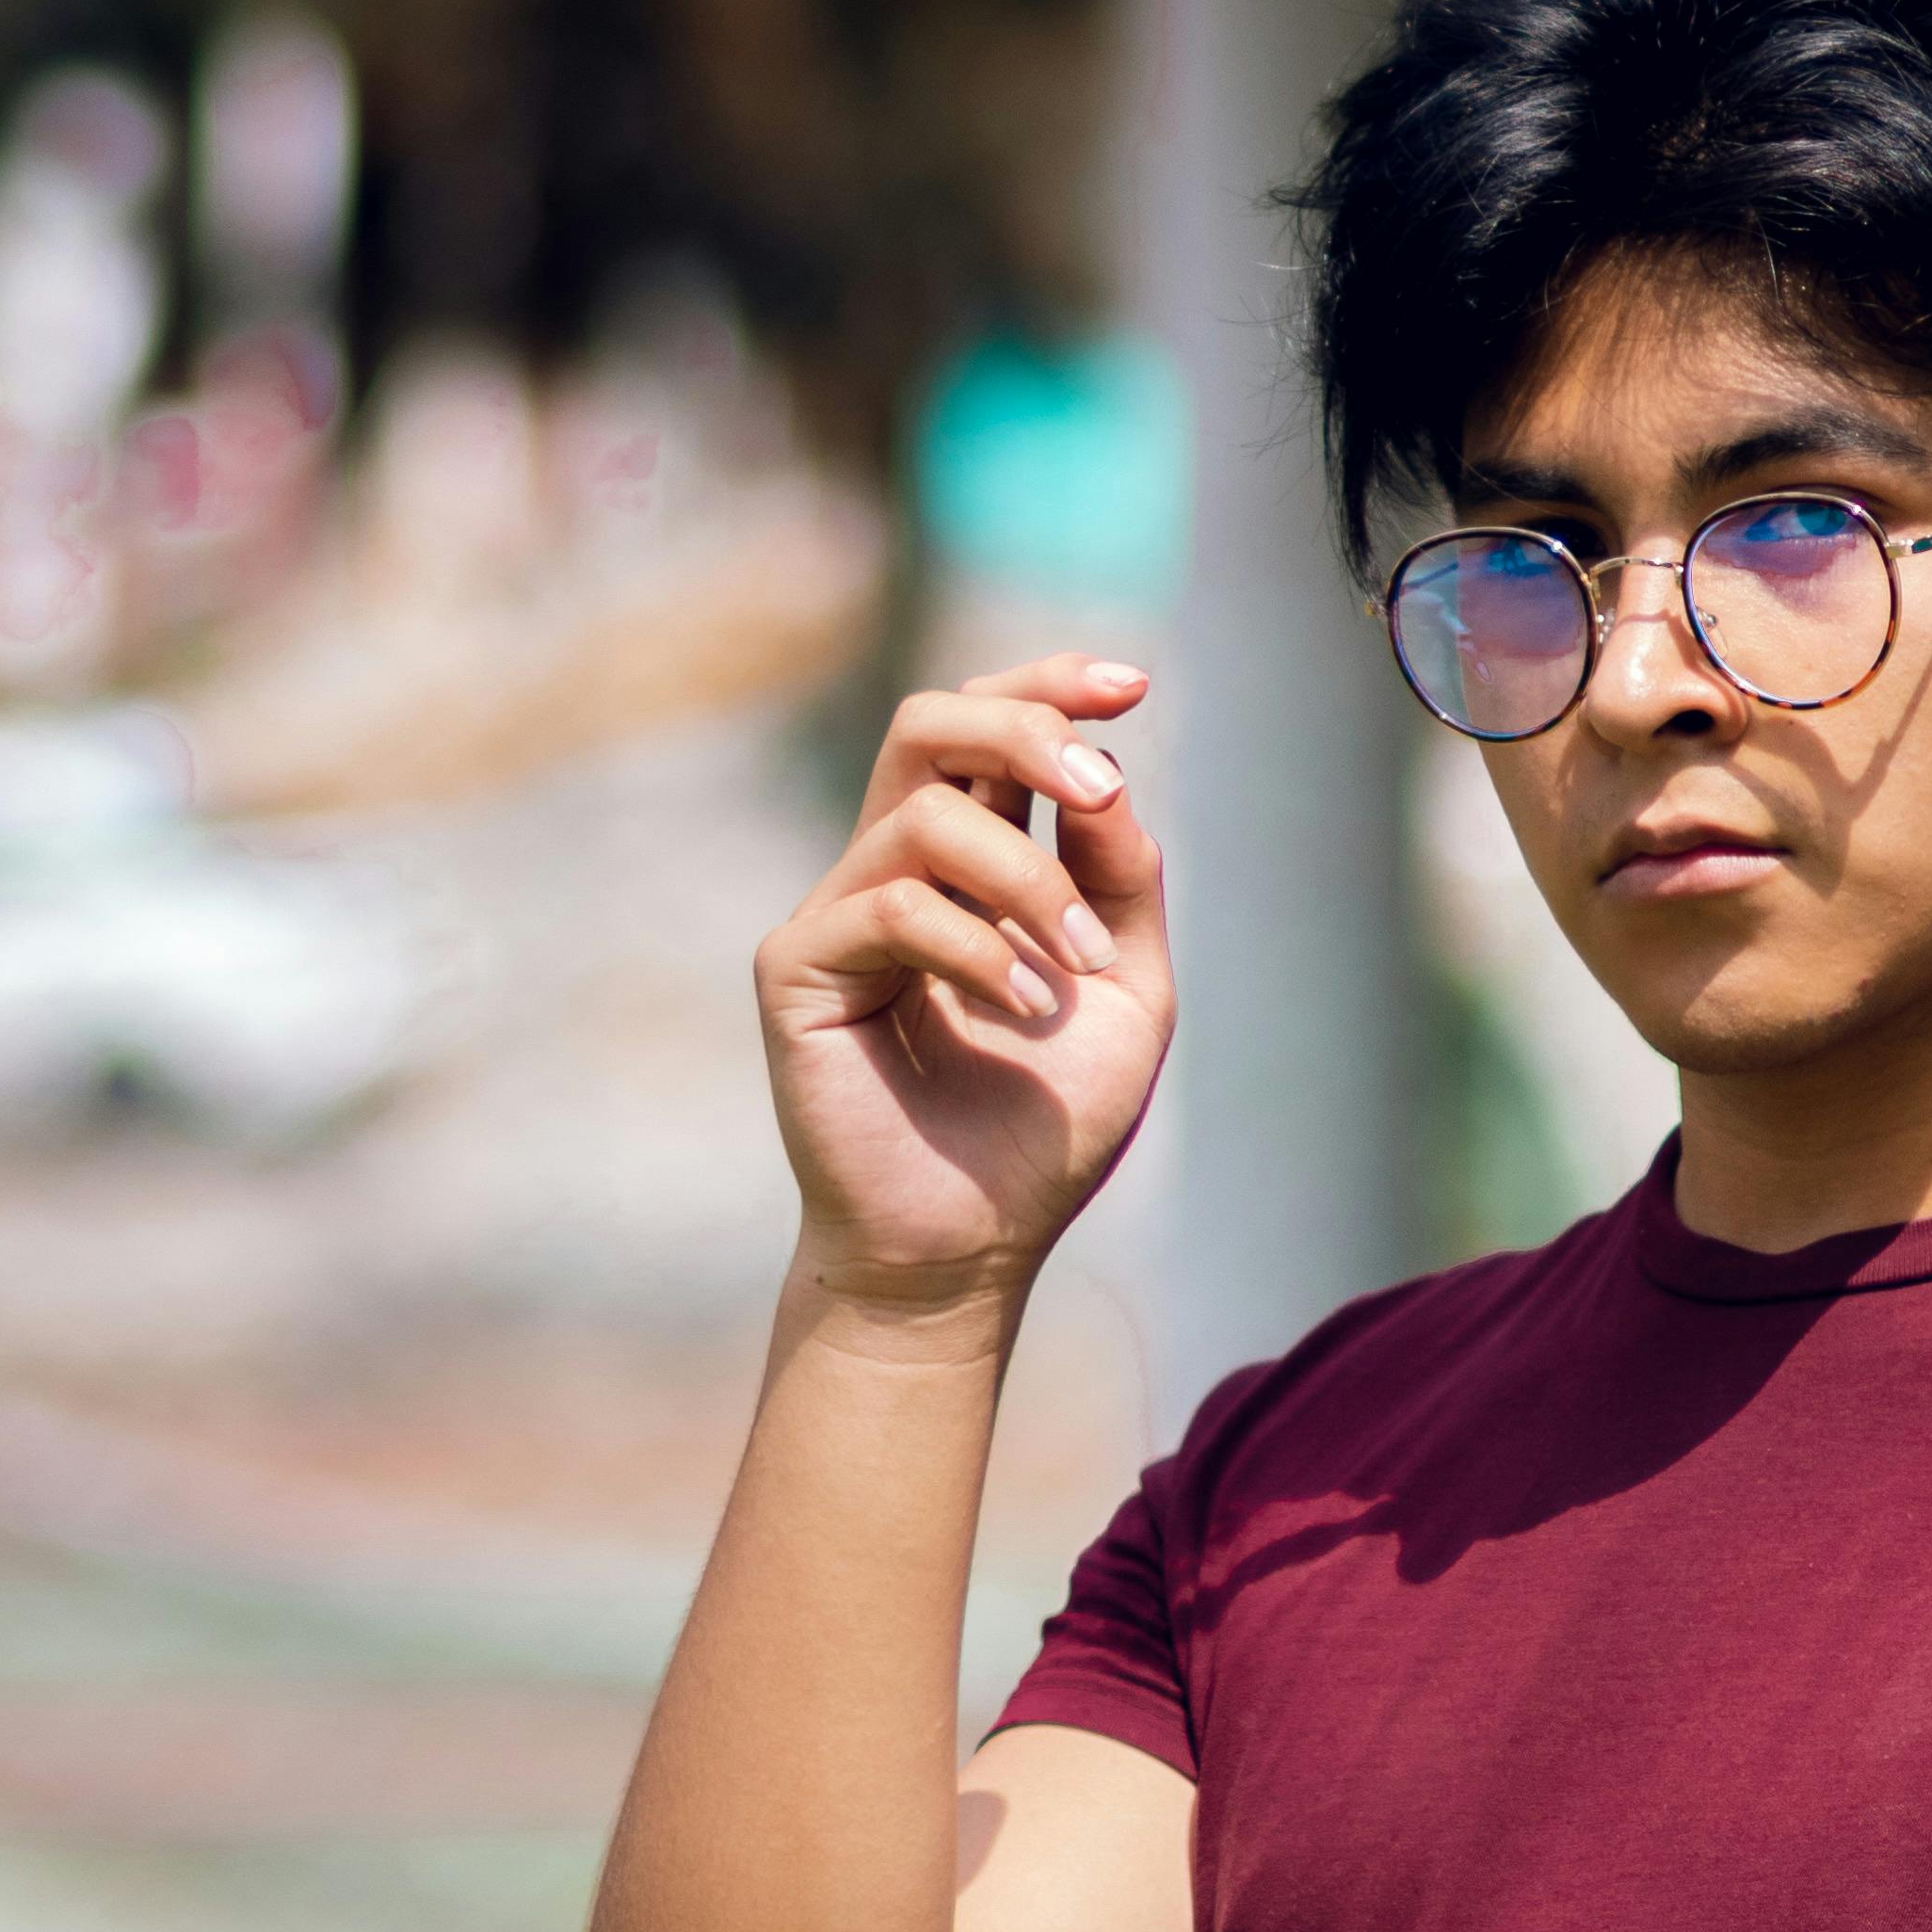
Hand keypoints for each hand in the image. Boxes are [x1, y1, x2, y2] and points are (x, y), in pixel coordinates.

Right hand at [755, 657, 1173, 1310]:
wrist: (973, 1247)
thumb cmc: (1040, 1127)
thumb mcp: (1124, 989)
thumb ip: (1120, 880)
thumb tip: (1108, 777)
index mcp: (970, 865)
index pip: (987, 731)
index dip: (1049, 685)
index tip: (1132, 684)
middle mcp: (894, 871)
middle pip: (928, 722)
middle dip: (1024, 728)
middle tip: (1095, 791)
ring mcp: (838, 915)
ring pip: (927, 816)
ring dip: (1030, 882)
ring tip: (1079, 970)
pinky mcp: (799, 969)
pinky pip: (896, 905)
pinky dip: (982, 949)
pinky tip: (1027, 1010)